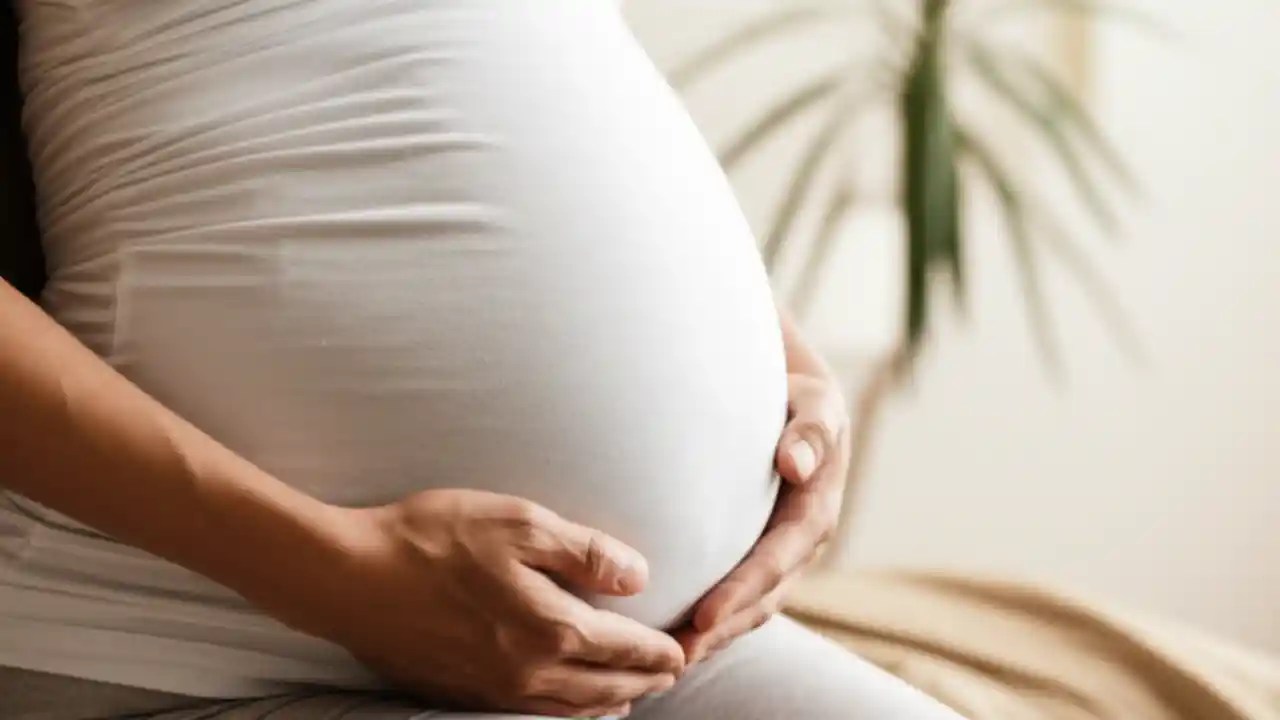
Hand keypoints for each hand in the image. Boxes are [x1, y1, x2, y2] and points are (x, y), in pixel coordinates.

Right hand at [290, 490, 683, 717]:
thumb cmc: (433, 538)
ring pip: (570, 710)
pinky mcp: (463, 693)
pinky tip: (568, 702)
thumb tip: (639, 577)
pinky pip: (533, 715)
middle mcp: (528, 671)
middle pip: (605, 689)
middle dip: (644, 681)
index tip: (685, 650)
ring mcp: (493, 689)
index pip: (625, 650)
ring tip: (631, 694)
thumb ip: (585, 552)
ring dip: (610, 702)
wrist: (349, 576)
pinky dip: (566, 712)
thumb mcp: (519, 523)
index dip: (660, 651)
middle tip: (671, 672)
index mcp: (550, 628)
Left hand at [677, 371, 849, 663]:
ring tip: (666, 661)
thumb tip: (796, 462)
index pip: (775, 562)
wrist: (803, 403)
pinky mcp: (759, 557)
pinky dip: (709, 621)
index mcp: (814, 514)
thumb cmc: (803, 398)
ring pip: (749, 609)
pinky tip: (669, 635)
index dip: (742, 592)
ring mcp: (781, 557)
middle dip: (721, 631)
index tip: (704, 616)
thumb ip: (811, 430)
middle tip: (674, 655)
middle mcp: (800, 547)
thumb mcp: (816, 403)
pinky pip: (737, 597)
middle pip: (761, 601)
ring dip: (713, 638)